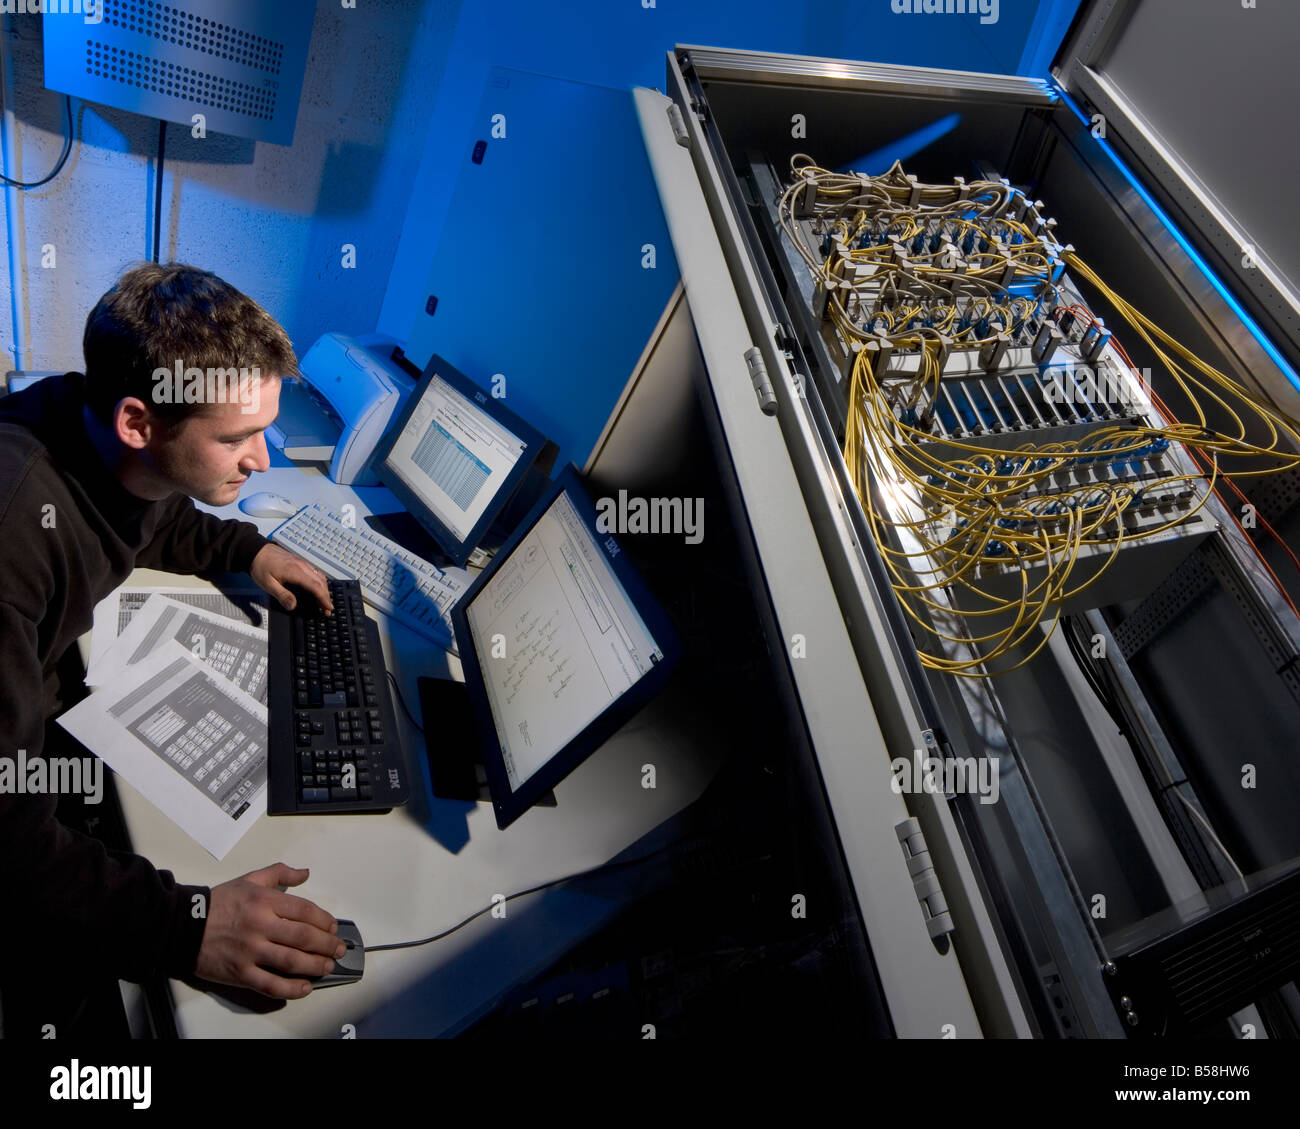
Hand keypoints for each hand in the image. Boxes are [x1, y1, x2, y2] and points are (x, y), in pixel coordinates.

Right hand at [195, 863, 344, 998]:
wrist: (181, 925)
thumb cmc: (217, 903)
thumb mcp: (249, 880)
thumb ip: (279, 873)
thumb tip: (305, 873)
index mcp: (264, 901)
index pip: (304, 911)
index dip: (323, 920)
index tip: (332, 927)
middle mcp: (260, 926)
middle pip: (303, 937)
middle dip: (326, 944)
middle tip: (339, 949)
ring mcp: (250, 951)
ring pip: (291, 961)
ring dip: (315, 965)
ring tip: (327, 966)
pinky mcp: (240, 973)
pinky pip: (270, 984)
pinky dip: (290, 989)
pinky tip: (304, 987)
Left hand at [250, 543, 332, 614]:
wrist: (257, 551)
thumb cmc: (261, 566)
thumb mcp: (268, 584)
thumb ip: (282, 596)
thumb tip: (293, 606)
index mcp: (295, 571)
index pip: (315, 586)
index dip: (323, 598)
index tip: (328, 607)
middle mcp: (302, 566)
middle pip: (321, 582)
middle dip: (326, 596)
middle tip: (327, 609)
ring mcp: (302, 563)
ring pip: (320, 576)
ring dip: (324, 589)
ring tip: (324, 601)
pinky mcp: (300, 562)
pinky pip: (316, 572)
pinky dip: (320, 582)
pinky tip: (318, 588)